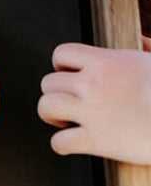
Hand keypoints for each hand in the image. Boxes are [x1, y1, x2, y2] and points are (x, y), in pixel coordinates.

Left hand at [38, 40, 150, 163]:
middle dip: (55, 93)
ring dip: (50, 115)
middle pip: (48, 82)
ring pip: (46, 106)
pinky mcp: (97, 141)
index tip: (68, 75)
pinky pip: (61, 142)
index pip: (62, 53)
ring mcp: (92, 112)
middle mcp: (92, 84)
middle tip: (67, 102)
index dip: (60, 65)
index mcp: (104, 62)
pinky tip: (69, 144)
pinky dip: (60, 145)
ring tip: (63, 120)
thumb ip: (146, 47)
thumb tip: (143, 40)